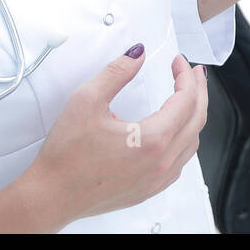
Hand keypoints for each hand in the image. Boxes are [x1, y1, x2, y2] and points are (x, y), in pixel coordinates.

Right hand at [27, 48, 207, 228]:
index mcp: (152, 140)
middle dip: (198, 91)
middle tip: (192, 72)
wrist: (51, 195)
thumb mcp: (87, 100)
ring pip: (192, 143)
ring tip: (188, 97)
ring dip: (194, 115)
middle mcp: (161, 162)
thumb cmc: (66, 155)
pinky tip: (175, 131)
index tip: (178, 62)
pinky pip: (180, 162)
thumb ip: (117, 72)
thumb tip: (138, 53)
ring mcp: (157, 180)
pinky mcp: (148, 189)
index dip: (185, 76)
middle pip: (197, 120)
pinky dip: (185, 140)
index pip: (185, 100)